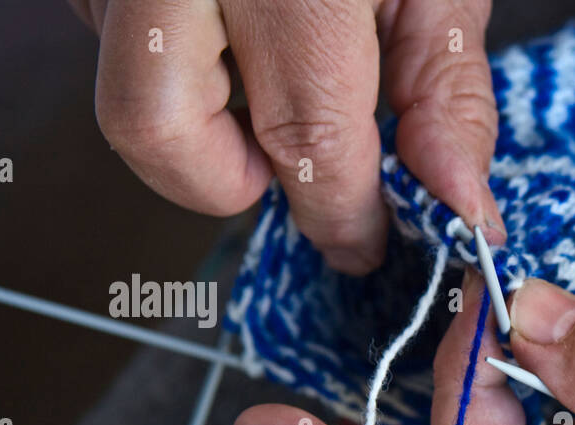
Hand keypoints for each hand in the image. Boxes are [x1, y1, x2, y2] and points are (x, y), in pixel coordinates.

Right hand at [71, 0, 503, 273]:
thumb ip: (444, 89)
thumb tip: (457, 202)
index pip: (306, 137)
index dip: (340, 216)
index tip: (366, 243)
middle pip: (158, 128)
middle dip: (228, 182)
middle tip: (293, 170)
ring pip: (125, 86)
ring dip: (198, 123)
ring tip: (268, 77)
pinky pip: (117, 36)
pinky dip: (179, 63)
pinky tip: (236, 30)